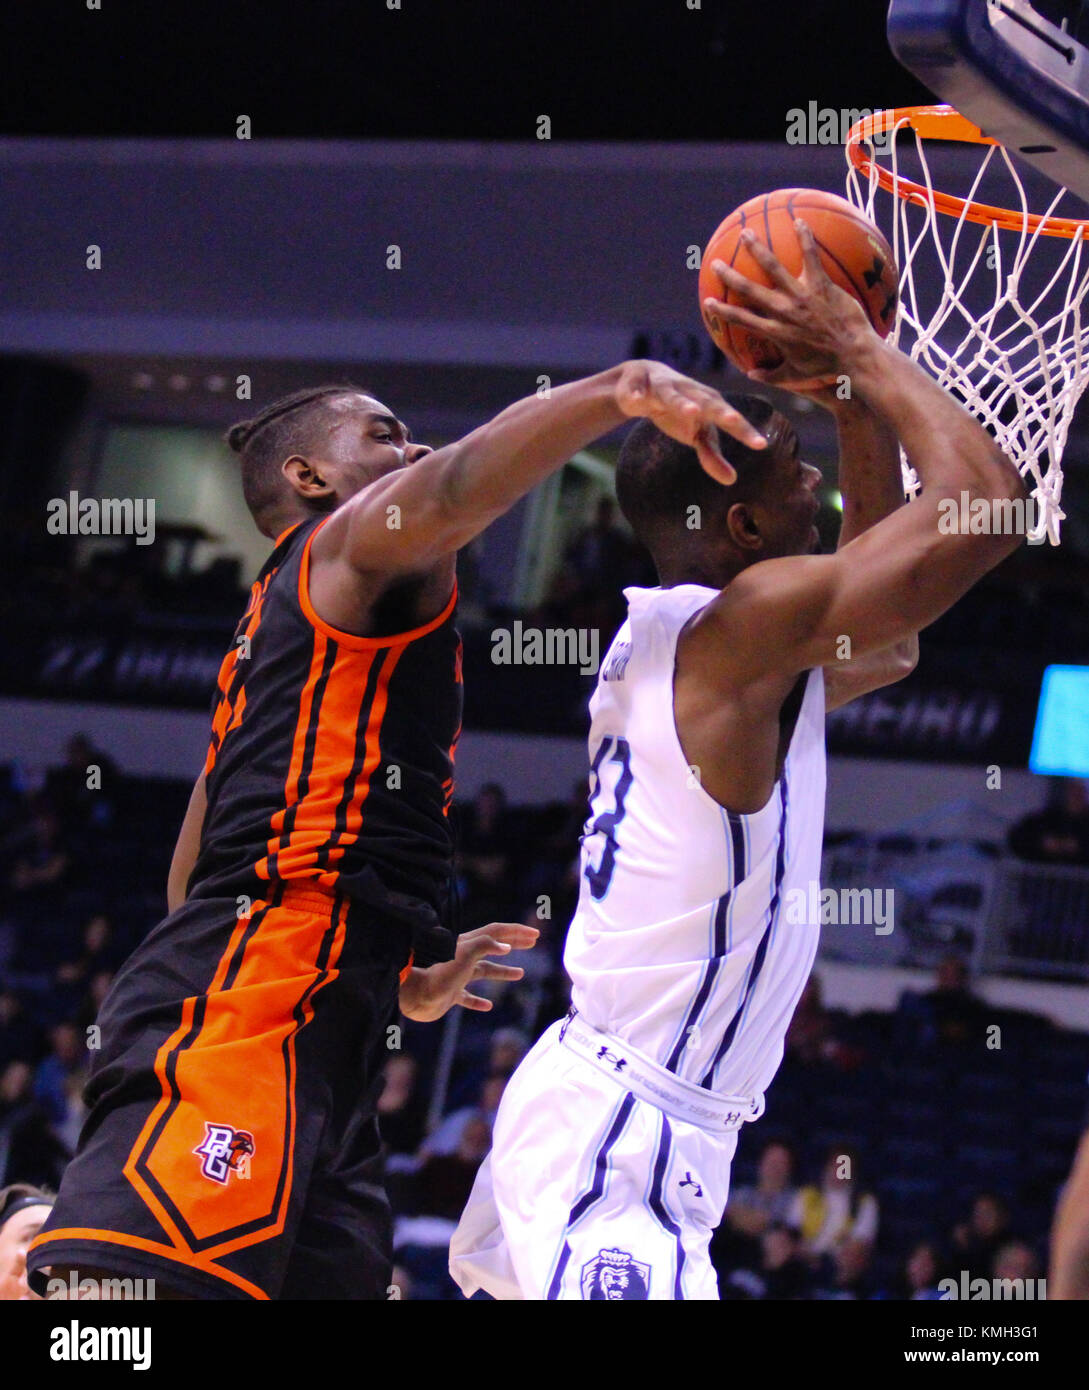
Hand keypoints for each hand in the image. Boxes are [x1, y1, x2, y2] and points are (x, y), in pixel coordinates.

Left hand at [398, 921, 539, 1021]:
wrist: (415, 995)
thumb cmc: (440, 972)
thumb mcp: (466, 953)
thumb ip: (486, 945)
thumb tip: (506, 947)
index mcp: (468, 944)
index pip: (496, 932)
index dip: (516, 931)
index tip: (535, 934)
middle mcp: (463, 957)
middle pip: (492, 947)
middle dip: (513, 943)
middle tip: (532, 943)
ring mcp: (457, 975)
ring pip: (484, 971)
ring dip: (503, 971)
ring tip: (520, 974)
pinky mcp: (450, 994)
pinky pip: (468, 997)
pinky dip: (479, 1001)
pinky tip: (487, 1006)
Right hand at [615, 360, 768, 483]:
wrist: (644, 381)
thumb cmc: (680, 410)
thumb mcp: (696, 434)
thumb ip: (712, 456)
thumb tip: (732, 480)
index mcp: (709, 403)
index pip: (730, 418)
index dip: (745, 431)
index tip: (761, 445)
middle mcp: (690, 392)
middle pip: (707, 402)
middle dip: (720, 410)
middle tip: (733, 420)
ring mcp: (663, 388)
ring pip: (673, 395)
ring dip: (682, 402)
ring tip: (689, 411)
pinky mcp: (637, 387)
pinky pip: (635, 393)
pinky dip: (635, 396)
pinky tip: (634, 401)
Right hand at [703, 221, 874, 395]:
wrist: (855, 355)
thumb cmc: (827, 367)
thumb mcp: (795, 376)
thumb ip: (771, 376)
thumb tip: (750, 374)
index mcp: (775, 333)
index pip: (741, 319)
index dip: (722, 311)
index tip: (708, 302)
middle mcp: (784, 312)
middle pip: (750, 290)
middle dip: (731, 276)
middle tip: (716, 264)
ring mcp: (803, 296)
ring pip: (774, 269)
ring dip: (758, 250)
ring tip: (746, 233)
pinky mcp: (822, 286)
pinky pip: (811, 257)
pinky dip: (805, 238)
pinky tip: (799, 221)